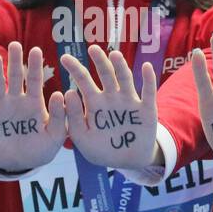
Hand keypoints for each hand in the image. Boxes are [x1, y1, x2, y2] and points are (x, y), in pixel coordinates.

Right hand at [0, 42, 66, 172]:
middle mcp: (16, 100)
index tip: (36, 50)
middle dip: (15, 61)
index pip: (35, 80)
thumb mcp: (54, 136)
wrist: (18, 164)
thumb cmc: (39, 149)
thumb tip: (60, 93)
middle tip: (15, 45)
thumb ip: (59, 117)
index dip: (34, 66)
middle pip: (15, 77)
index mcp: (34, 103)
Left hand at [60, 45, 158, 169]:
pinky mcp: (146, 109)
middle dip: (99, 62)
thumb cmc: (102, 149)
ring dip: (120, 67)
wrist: (128, 162)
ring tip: (114, 55)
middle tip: (92, 49)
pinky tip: (146, 66)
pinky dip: (148, 79)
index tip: (64, 58)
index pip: (83, 81)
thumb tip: (68, 93)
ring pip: (124, 79)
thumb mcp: (82, 138)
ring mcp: (129, 101)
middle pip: (105, 74)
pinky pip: (148, 92)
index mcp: (94, 102)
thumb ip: (73, 119)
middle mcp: (111, 97)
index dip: (75, 69)